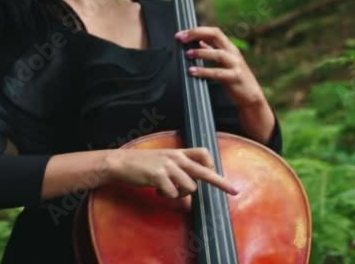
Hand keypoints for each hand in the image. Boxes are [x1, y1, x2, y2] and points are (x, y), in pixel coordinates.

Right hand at [106, 147, 238, 210]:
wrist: (120, 162)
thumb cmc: (141, 165)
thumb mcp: (162, 165)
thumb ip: (177, 179)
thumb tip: (189, 202)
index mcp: (178, 153)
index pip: (202, 153)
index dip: (212, 165)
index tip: (219, 175)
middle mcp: (176, 158)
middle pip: (204, 171)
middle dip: (220, 182)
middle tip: (233, 191)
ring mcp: (168, 166)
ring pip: (188, 188)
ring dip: (180, 194)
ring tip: (165, 189)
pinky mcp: (159, 175)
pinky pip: (173, 194)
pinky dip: (167, 196)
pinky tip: (157, 191)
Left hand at [176, 26, 265, 108]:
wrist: (251, 96)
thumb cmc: (236, 78)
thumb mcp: (224, 62)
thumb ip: (213, 51)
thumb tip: (200, 42)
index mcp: (229, 47)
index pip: (213, 31)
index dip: (197, 30)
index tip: (181, 34)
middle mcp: (233, 52)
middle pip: (216, 34)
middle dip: (197, 33)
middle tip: (181, 38)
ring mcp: (235, 64)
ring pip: (218, 53)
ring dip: (201, 52)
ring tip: (188, 54)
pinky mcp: (235, 77)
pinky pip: (218, 73)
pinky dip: (204, 71)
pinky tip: (193, 71)